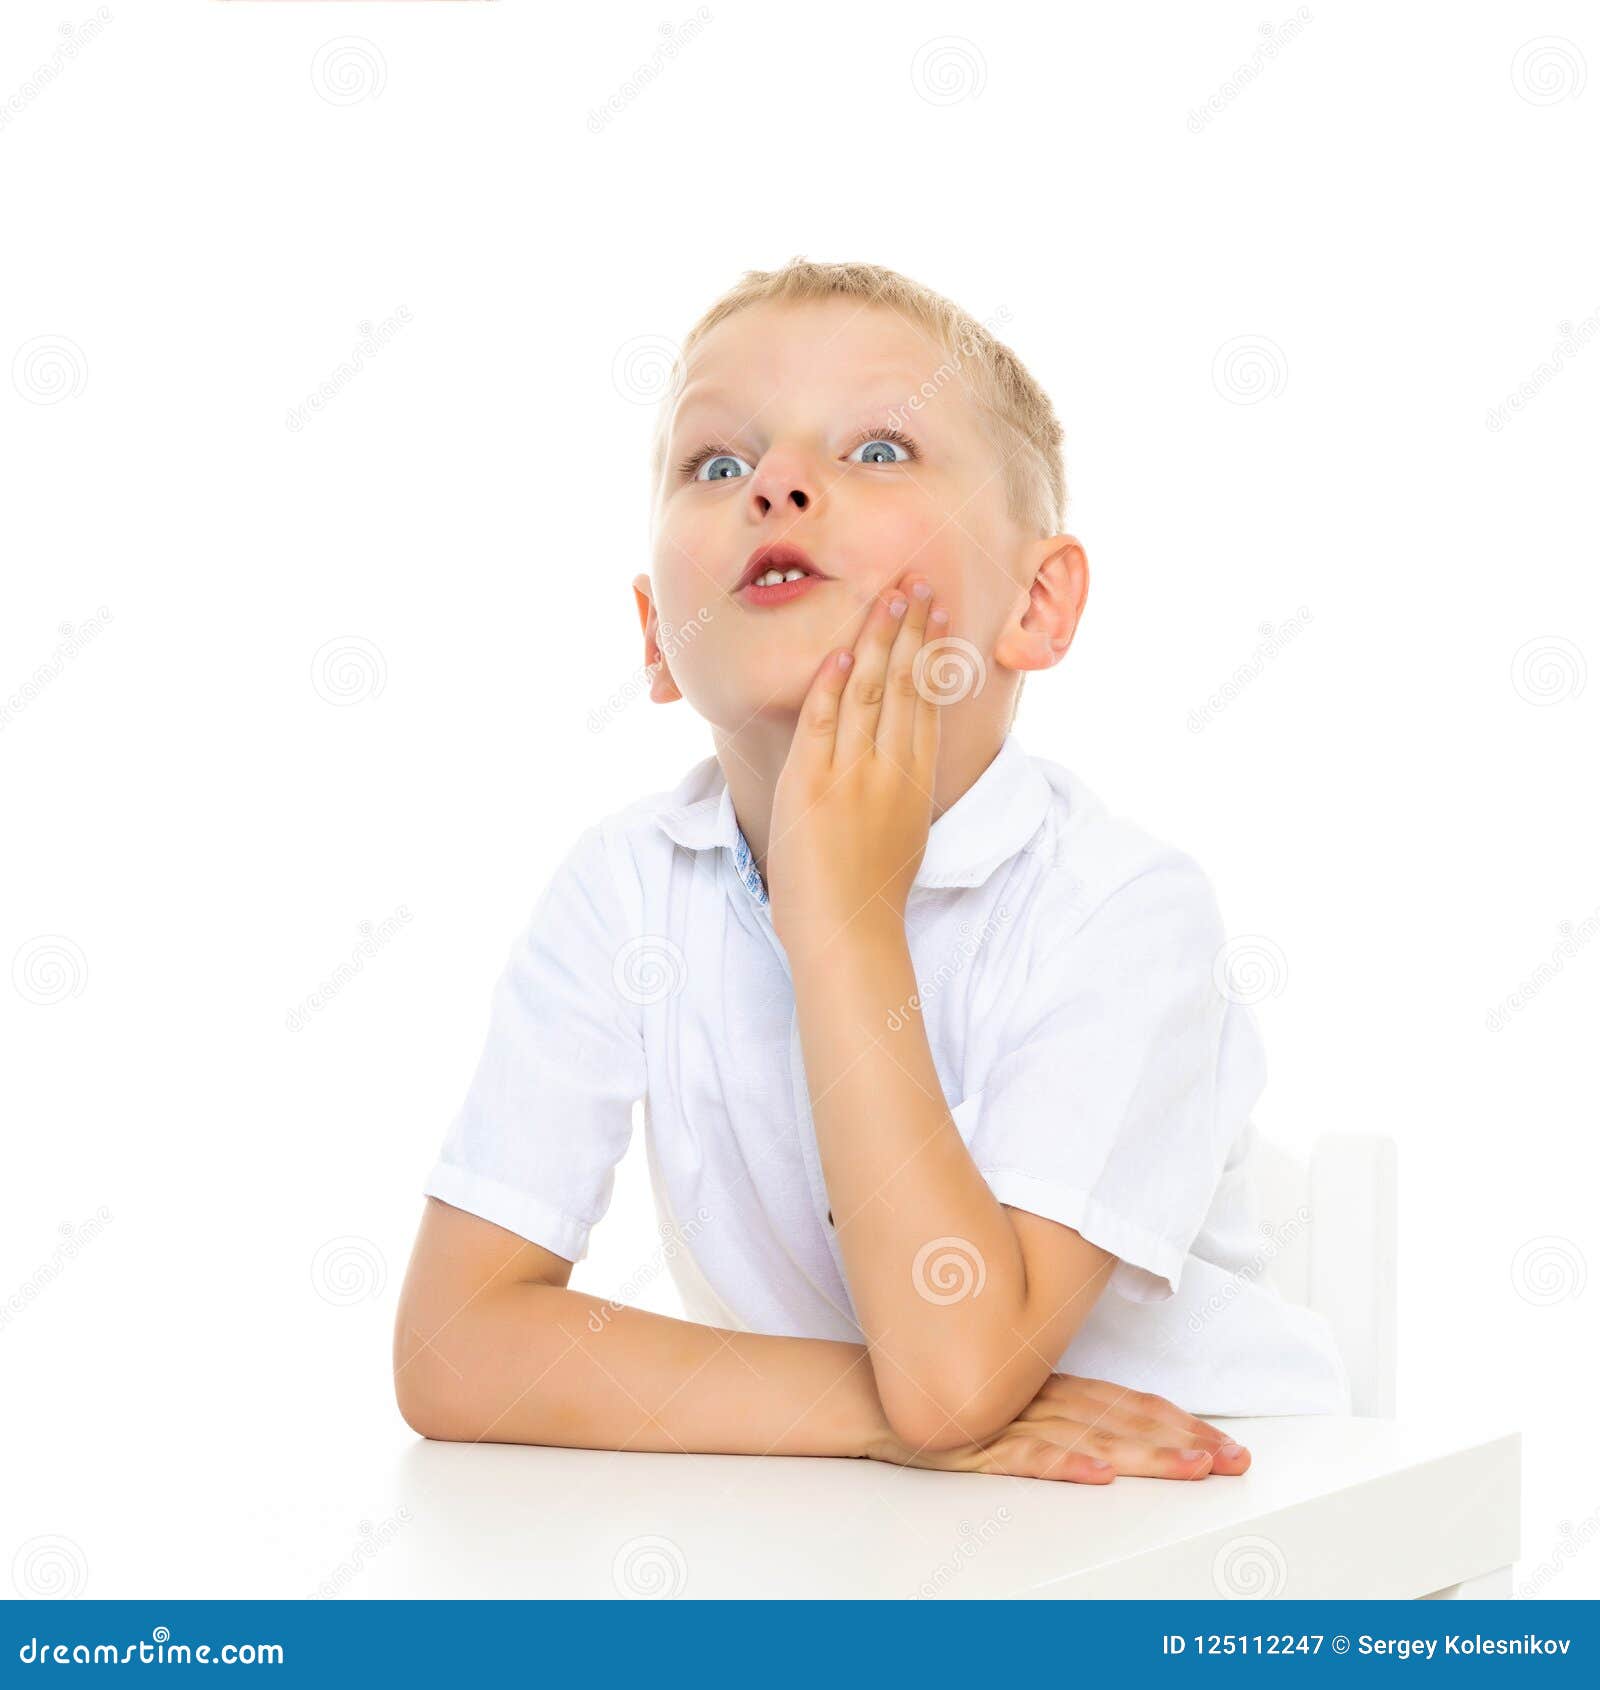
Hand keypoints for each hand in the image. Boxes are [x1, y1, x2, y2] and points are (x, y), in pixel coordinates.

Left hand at [767, 570, 947, 956]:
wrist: (846, 934)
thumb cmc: (871, 893)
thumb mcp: (904, 831)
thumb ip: (902, 785)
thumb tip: (902, 750)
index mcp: (916, 781)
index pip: (926, 702)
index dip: (930, 654)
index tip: (936, 618)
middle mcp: (889, 771)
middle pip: (901, 685)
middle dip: (909, 630)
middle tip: (915, 585)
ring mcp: (850, 776)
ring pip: (866, 692)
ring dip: (877, 640)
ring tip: (888, 599)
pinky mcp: (811, 786)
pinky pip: (821, 721)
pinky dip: (829, 683)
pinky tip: (839, 649)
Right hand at [866, 1372, 1251, 1482]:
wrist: (872, 1396)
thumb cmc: (947, 1402)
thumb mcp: (1012, 1406)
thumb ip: (1058, 1416)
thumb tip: (1111, 1440)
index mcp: (1054, 1391)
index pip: (1130, 1405)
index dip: (1180, 1423)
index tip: (1226, 1445)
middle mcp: (1042, 1400)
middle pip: (1125, 1420)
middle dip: (1184, 1441)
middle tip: (1233, 1460)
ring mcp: (1013, 1421)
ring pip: (1091, 1437)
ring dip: (1145, 1453)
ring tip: (1190, 1468)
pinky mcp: (981, 1444)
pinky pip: (1029, 1455)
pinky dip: (1066, 1463)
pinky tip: (1097, 1473)